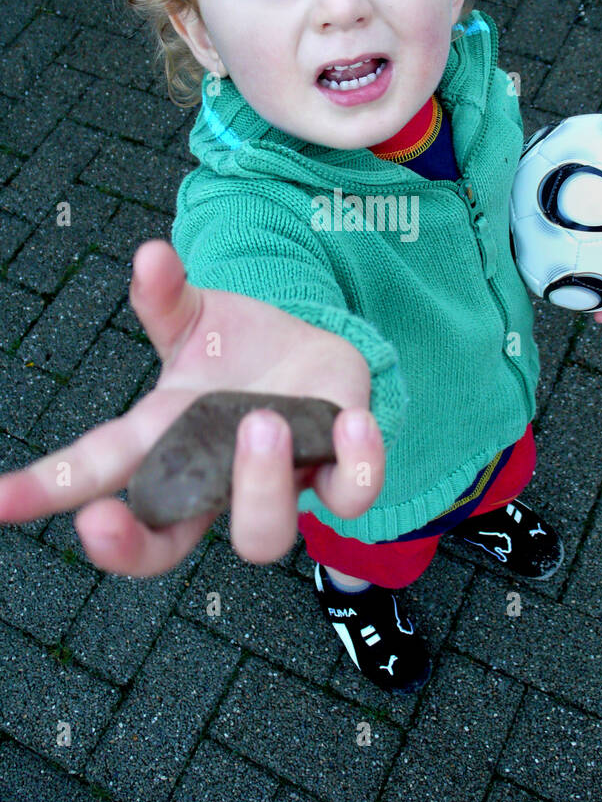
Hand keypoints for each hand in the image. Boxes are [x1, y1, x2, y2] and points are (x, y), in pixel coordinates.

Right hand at [0, 240, 383, 574]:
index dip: (45, 493)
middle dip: (135, 544)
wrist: (313, 352)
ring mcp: (277, 480)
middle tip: (104, 519)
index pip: (96, 479)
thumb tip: (151, 256)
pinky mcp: (336, 467)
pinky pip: (350, 494)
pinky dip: (356, 463)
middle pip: (170, 544)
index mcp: (167, 445)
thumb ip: (168, 299)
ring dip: (256, 487)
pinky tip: (351, 423)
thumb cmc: (240, 350)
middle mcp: (216, 477)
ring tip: (260, 422)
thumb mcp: (197, 319)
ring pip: (262, 537)